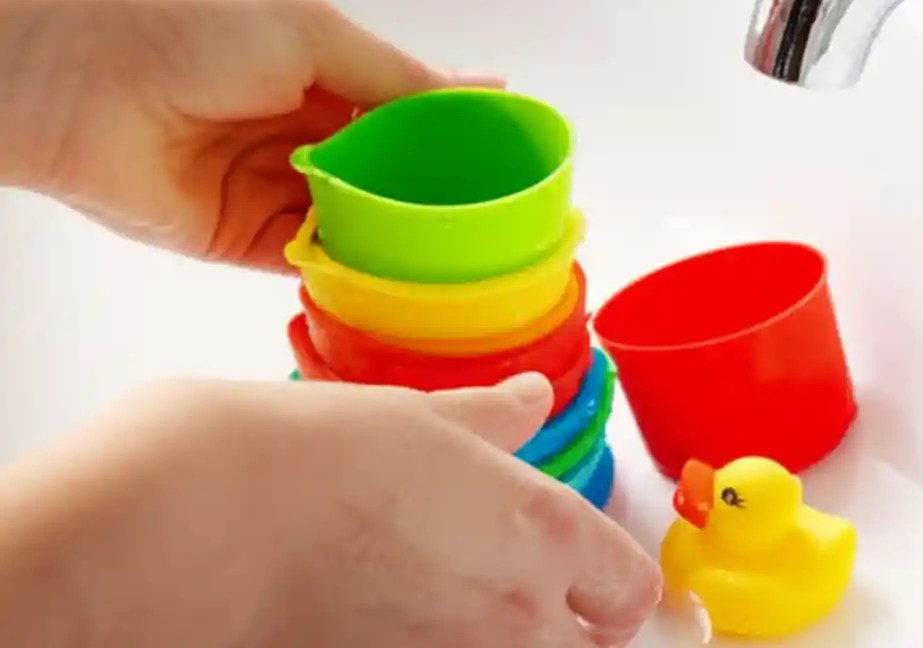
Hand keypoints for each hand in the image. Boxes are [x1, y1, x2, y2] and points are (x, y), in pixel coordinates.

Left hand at [0, 0, 501, 270]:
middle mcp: (298, 131)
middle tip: (497, 219)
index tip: (510, 159)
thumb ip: (394, 76)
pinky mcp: (243, 240)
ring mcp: (272, 187)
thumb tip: (476, 88)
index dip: (454, 135)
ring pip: (358, 221)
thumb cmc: (181, 30)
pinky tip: (400, 279)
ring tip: (463, 256)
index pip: (405, 111)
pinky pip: (315, 261)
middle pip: (386, 174)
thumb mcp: (311, 31)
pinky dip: (354, 269)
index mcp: (316, 70)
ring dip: (400, 237)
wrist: (72, 84)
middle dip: (433, 194)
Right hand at [0, 374, 661, 646]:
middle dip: (575, 629)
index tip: (595, 573)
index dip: (619, 581)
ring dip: (514, 645)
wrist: (191, 533)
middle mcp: (518, 613)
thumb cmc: (295, 460)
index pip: (633, 587)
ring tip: (454, 606)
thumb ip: (490, 420)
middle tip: (527, 594)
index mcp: (541, 529)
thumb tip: (532, 397)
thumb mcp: (413, 418)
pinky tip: (399, 623)